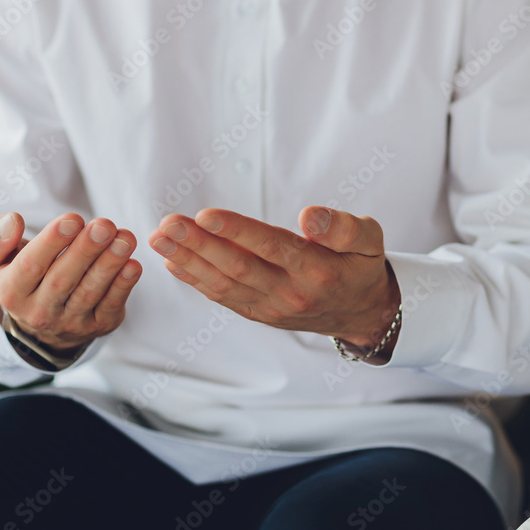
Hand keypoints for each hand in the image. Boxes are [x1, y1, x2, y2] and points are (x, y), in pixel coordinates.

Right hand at [0, 212, 142, 352]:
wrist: (41, 322)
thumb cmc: (21, 276)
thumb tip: (13, 220)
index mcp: (10, 291)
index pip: (30, 265)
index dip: (51, 242)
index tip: (72, 219)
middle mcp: (38, 311)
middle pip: (63, 279)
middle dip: (85, 250)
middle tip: (104, 225)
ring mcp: (70, 322)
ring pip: (90, 292)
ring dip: (110, 264)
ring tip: (125, 239)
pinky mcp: (98, 325)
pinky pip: (111, 305)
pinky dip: (124, 285)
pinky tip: (133, 264)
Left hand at [148, 207, 401, 356]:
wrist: (362, 313)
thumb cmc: (361, 265)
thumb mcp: (370, 240)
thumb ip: (342, 226)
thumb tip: (309, 216)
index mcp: (318, 270)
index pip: (272, 247)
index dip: (237, 231)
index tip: (206, 215)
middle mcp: (292, 293)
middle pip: (240, 268)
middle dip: (200, 245)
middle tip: (169, 224)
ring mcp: (273, 307)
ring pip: (225, 284)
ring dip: (189, 262)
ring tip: (160, 240)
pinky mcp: (260, 314)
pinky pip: (224, 298)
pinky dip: (196, 281)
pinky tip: (173, 263)